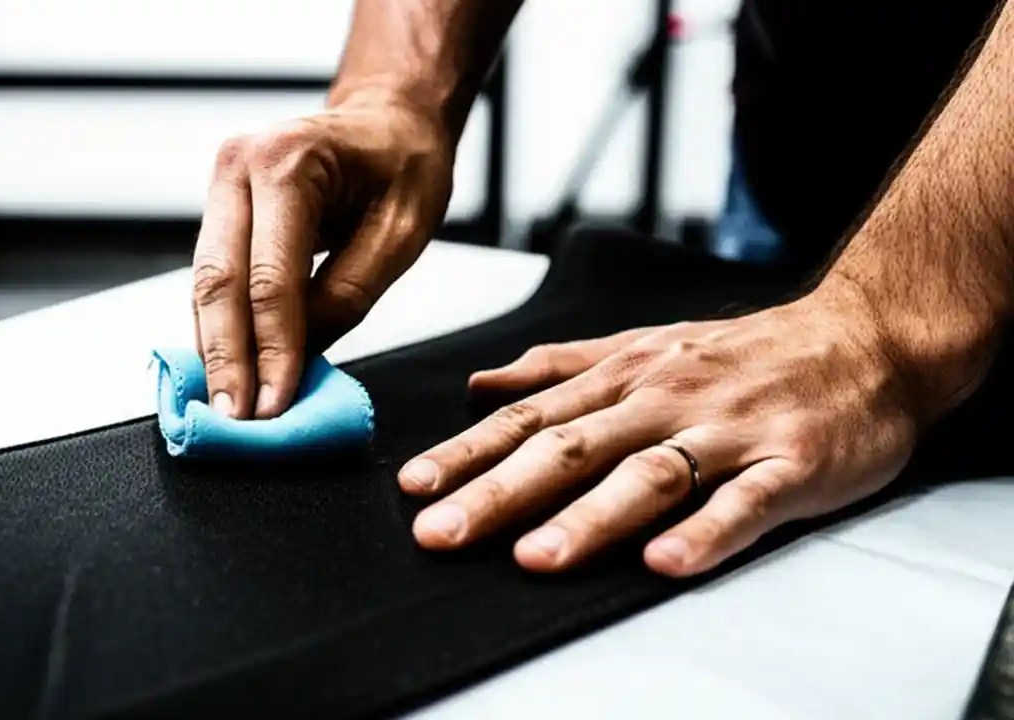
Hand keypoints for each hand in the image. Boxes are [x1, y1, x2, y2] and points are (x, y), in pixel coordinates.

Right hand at [192, 98, 454, 418]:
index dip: (271, 350)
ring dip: (215, 349)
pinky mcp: (220, 210)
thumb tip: (299, 358)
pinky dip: (220, 326)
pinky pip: (214, 278)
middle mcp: (238, 167)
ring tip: (226, 409)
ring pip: (205, 285)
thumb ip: (348, 294)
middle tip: (233, 421)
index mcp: (288, 162)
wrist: (387, 117)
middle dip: (226, 359)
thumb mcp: (402, 231)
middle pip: (219, 283)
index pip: (271, 279)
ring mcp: (221, 185)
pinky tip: (228, 370)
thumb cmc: (404, 163)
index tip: (275, 407)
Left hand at [397, 285, 920, 575]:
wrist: (866, 336)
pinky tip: (667, 564)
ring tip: (536, 557)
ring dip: (591, 519)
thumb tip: (481, 385)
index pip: (531, 417)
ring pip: (650, 475)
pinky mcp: (791, 463)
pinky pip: (746, 503)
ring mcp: (728, 431)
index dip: (469, 452)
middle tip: (441, 531)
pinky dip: (707, 533)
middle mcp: (665, 399)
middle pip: (571, 449)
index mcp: (625, 377)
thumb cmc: (743, 351)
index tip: (414, 487)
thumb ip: (560, 367)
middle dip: (500, 492)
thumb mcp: (643, 345)